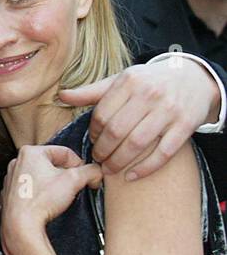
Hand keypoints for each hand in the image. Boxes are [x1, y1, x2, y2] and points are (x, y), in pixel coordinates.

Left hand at [0, 145, 101, 254]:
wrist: (21, 224)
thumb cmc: (41, 200)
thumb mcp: (74, 180)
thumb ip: (90, 171)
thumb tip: (96, 171)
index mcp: (30, 152)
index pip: (64, 152)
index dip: (79, 164)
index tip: (85, 176)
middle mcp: (18, 162)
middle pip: (53, 163)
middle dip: (66, 175)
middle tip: (74, 187)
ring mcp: (13, 177)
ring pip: (43, 176)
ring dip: (55, 184)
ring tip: (60, 196)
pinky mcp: (11, 192)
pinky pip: (33, 188)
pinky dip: (42, 193)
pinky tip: (47, 202)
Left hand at [59, 57, 216, 179]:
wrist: (194, 78)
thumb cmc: (150, 81)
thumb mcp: (122, 80)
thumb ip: (93, 91)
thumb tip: (62, 95)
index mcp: (130, 82)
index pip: (102, 114)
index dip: (94, 132)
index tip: (93, 141)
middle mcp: (150, 95)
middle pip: (117, 131)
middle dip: (103, 150)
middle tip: (98, 159)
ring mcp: (169, 111)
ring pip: (137, 144)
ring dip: (119, 162)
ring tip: (110, 169)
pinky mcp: (186, 126)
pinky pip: (163, 153)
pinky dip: (145, 168)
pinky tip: (131, 176)